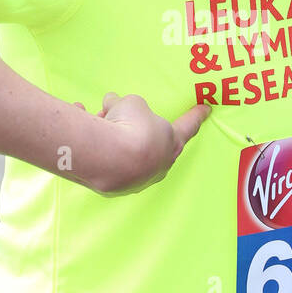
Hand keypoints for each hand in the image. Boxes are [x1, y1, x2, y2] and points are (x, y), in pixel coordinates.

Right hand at [90, 92, 210, 194]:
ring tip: (95, 121)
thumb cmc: (131, 126)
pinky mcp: (115, 188)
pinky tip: (85, 134)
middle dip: (132, 125)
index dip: (195, 115)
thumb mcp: (132, 104)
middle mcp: (158, 165)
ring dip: (110, 135)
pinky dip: (96, 147)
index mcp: (171, 142)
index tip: (206, 108)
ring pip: (124, 152)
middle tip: (115, 113)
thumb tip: (112, 105)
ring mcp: (137, 180)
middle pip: (148, 141)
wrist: (108, 158)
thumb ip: (127, 105)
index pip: (187, 125)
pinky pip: (106, 162)